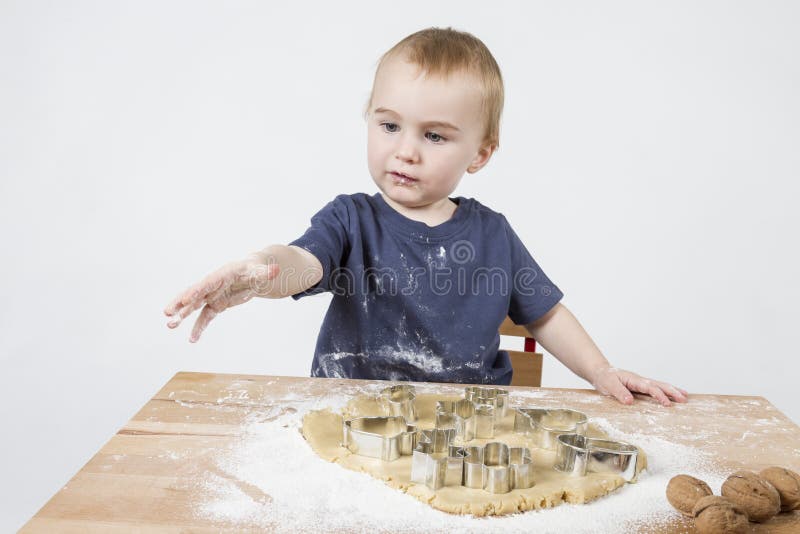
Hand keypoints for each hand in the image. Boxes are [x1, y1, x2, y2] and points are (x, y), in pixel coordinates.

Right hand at [163, 255, 279, 342]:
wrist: (254, 273)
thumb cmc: (257, 270)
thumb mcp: (262, 272)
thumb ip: (267, 272)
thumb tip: (276, 270)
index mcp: (223, 274)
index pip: (207, 283)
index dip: (197, 291)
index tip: (185, 300)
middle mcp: (213, 284)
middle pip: (195, 294)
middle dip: (181, 303)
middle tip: (167, 313)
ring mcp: (213, 295)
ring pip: (195, 306)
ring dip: (183, 316)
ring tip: (170, 326)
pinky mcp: (216, 305)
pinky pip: (205, 318)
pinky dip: (199, 328)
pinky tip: (192, 340)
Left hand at [590, 366, 687, 405]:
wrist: (600, 372)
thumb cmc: (604, 378)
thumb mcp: (609, 385)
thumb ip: (619, 392)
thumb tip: (630, 402)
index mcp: (634, 379)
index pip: (650, 387)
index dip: (659, 395)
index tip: (667, 404)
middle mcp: (640, 380)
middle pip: (659, 384)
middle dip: (672, 391)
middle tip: (684, 399)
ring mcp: (641, 383)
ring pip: (659, 385)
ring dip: (672, 390)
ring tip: (685, 396)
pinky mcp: (640, 387)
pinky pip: (655, 389)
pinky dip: (665, 391)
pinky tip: (671, 396)